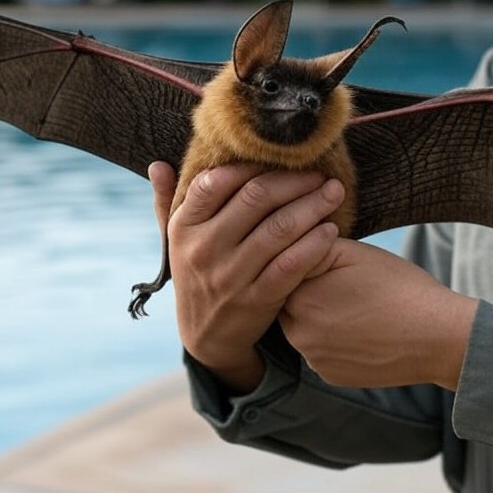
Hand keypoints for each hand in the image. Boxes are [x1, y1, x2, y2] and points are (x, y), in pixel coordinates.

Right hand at [148, 161, 344, 391]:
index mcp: (184, 226)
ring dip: (313, 206)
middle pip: (257, 198)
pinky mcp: (257, 299)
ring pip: (279, 228)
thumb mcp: (176, 239)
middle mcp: (204, 248)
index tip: (281, 157)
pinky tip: (330, 230)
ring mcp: (230, 275)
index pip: (218, 180)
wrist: (205, 335)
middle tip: (322, 173)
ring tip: (334, 193)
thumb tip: (158, 165)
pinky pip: (291, 264)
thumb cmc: (198, 272)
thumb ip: (168, 201)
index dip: (254, 164)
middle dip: (295, 181)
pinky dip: (315, 244)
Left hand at [280, 240, 477, 390]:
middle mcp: (298, 335)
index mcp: (299, 299)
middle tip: (345, 282)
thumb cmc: (399, 287)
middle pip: (291, 302)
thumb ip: (313, 246)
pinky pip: (322, 350)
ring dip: (320, 315)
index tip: (334, 263)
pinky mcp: (331, 376)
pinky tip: (361, 328)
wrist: (436, 337)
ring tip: (356, 304)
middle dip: (310, 290)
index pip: (286, 272)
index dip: (309, 262)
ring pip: (305, 327)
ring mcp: (315, 359)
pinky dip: (335, 339)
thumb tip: (291, 243)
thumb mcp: (354, 252)